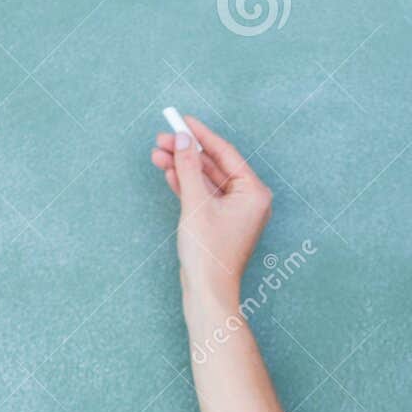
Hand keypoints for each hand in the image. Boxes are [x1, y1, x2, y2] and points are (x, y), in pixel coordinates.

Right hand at [150, 115, 271, 309]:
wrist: (207, 291)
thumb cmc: (209, 253)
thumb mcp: (195, 203)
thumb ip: (188, 168)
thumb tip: (182, 140)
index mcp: (254, 192)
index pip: (226, 153)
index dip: (202, 135)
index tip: (182, 120)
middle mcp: (249, 200)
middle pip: (215, 165)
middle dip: (187, 152)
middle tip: (162, 138)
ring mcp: (235, 211)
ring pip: (206, 180)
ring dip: (182, 167)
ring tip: (157, 154)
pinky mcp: (220, 222)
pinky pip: (203, 195)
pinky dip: (186, 184)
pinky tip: (168, 171)